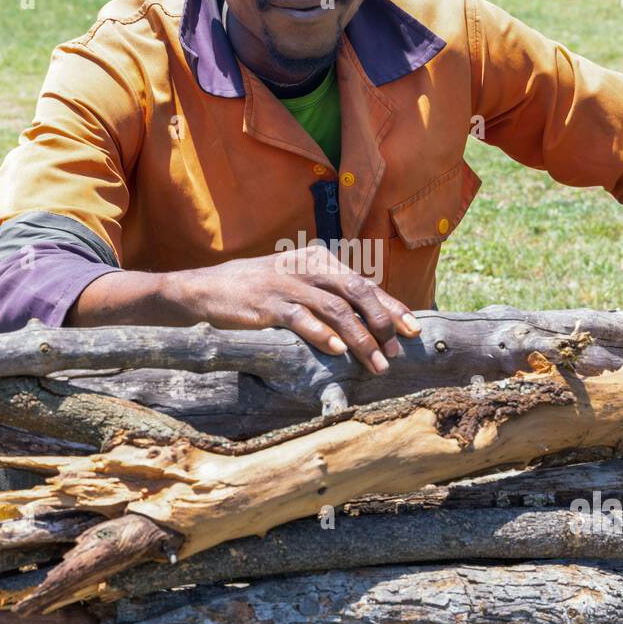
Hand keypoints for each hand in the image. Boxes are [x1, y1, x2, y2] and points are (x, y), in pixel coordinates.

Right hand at [168, 244, 420, 374]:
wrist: (207, 289)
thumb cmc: (258, 291)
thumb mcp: (297, 283)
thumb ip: (328, 295)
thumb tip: (368, 322)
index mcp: (320, 260)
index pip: (365, 284)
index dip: (392, 307)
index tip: (414, 330)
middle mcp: (308, 267)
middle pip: (358, 292)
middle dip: (383, 323)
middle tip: (398, 351)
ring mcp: (288, 284)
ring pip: (336, 310)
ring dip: (360, 339)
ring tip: (376, 363)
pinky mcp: (268, 303)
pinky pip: (302, 319)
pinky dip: (322, 335)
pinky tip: (338, 351)